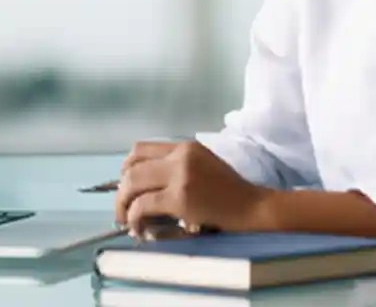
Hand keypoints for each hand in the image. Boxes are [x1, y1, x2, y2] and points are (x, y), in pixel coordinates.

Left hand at [114, 140, 270, 235]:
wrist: (255, 209)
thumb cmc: (232, 195)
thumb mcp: (204, 168)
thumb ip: (178, 169)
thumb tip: (146, 186)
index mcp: (186, 147)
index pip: (141, 149)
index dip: (126, 169)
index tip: (126, 188)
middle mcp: (181, 156)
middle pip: (131, 167)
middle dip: (120, 191)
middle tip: (122, 210)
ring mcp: (181, 175)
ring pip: (132, 184)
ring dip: (123, 205)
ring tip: (127, 221)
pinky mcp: (181, 198)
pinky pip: (143, 205)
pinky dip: (135, 218)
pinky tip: (139, 229)